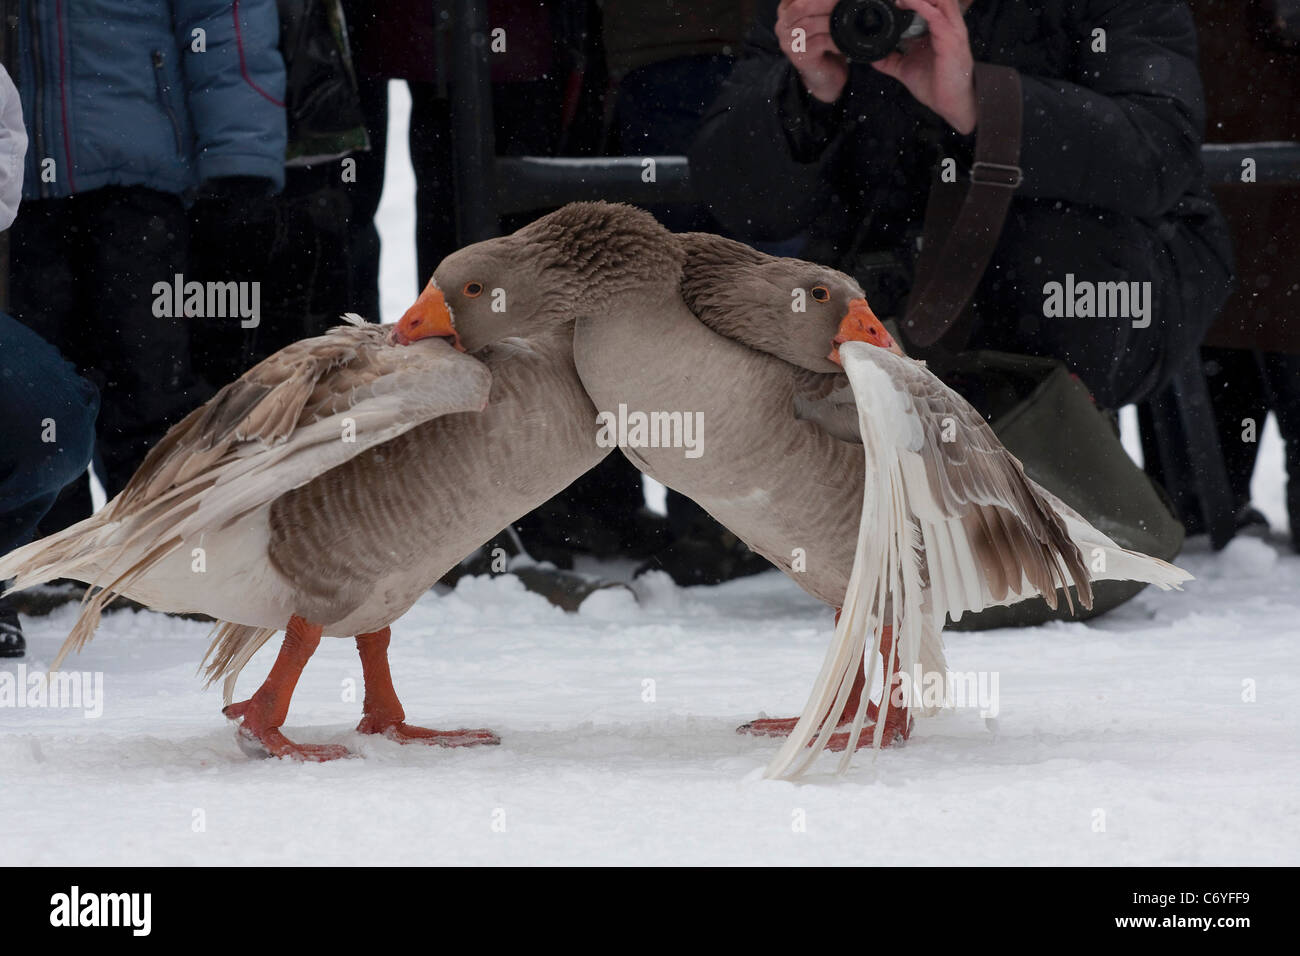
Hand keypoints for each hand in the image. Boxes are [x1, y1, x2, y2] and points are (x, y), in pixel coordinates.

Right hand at [776, 0, 849, 103]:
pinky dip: (835, 39)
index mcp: (785, 11)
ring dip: (831, 20)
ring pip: (810, 25)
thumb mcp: (820, 16)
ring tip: (847, 19)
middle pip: (801, 7)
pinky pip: (819, 42)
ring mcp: (789, 43)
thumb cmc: (825, 41)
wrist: (825, 74)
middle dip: (824, 2)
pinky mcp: (799, 58)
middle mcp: (782, 27)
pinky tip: (844, 39)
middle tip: (842, 1)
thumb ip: (820, 4)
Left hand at [872, 0, 977, 134]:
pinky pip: (936, 15)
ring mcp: (951, 30)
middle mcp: (948, 24)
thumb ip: (890, 60)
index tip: (893, 0)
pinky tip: (905, 3)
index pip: (930, 1)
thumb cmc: (935, 85)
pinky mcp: (950, 39)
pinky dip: (920, 5)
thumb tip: (873, 56)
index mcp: (939, 28)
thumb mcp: (905, 68)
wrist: (950, 104)